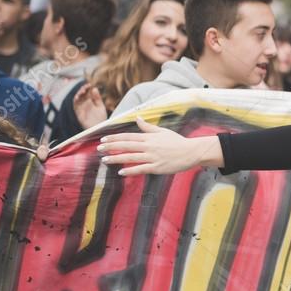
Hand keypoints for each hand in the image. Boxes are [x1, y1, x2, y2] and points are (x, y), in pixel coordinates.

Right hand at [73, 83, 107, 128]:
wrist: (100, 128)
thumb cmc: (101, 118)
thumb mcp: (100, 106)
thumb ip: (97, 98)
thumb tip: (94, 88)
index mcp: (90, 102)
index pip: (86, 93)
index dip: (87, 88)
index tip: (89, 84)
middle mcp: (84, 104)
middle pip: (81, 95)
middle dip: (82, 90)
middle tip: (86, 86)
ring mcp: (81, 109)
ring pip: (77, 99)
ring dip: (78, 94)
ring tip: (82, 91)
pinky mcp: (79, 114)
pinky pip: (75, 107)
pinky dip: (75, 101)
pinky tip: (78, 97)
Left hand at [98, 116, 223, 175]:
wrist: (192, 152)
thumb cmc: (177, 141)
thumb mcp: (163, 131)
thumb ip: (148, 127)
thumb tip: (138, 118)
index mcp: (149, 137)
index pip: (128, 136)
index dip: (115, 138)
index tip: (103, 139)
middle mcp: (149, 146)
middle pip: (126, 146)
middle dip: (111, 147)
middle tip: (99, 149)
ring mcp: (153, 157)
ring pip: (131, 157)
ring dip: (117, 158)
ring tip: (105, 160)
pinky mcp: (157, 167)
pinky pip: (141, 169)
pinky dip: (130, 170)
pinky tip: (121, 172)